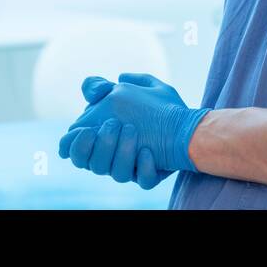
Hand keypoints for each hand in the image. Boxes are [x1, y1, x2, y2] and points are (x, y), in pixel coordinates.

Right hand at [60, 72, 209, 176]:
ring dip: (122, 152)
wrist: (191, 120)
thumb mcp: (137, 86)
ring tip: (134, 131)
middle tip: (114, 124)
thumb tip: (92, 91)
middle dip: (101, 145)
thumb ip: (107, 84)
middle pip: (94, 165)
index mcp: (103, 139)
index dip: (75, 146)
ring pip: (116, 175)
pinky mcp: (152, 175)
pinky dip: (145, 167)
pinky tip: (150, 152)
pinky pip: (145, 182)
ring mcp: (132, 168)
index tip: (86, 130)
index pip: (76, 152)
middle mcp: (114, 157)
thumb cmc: (161, 105)